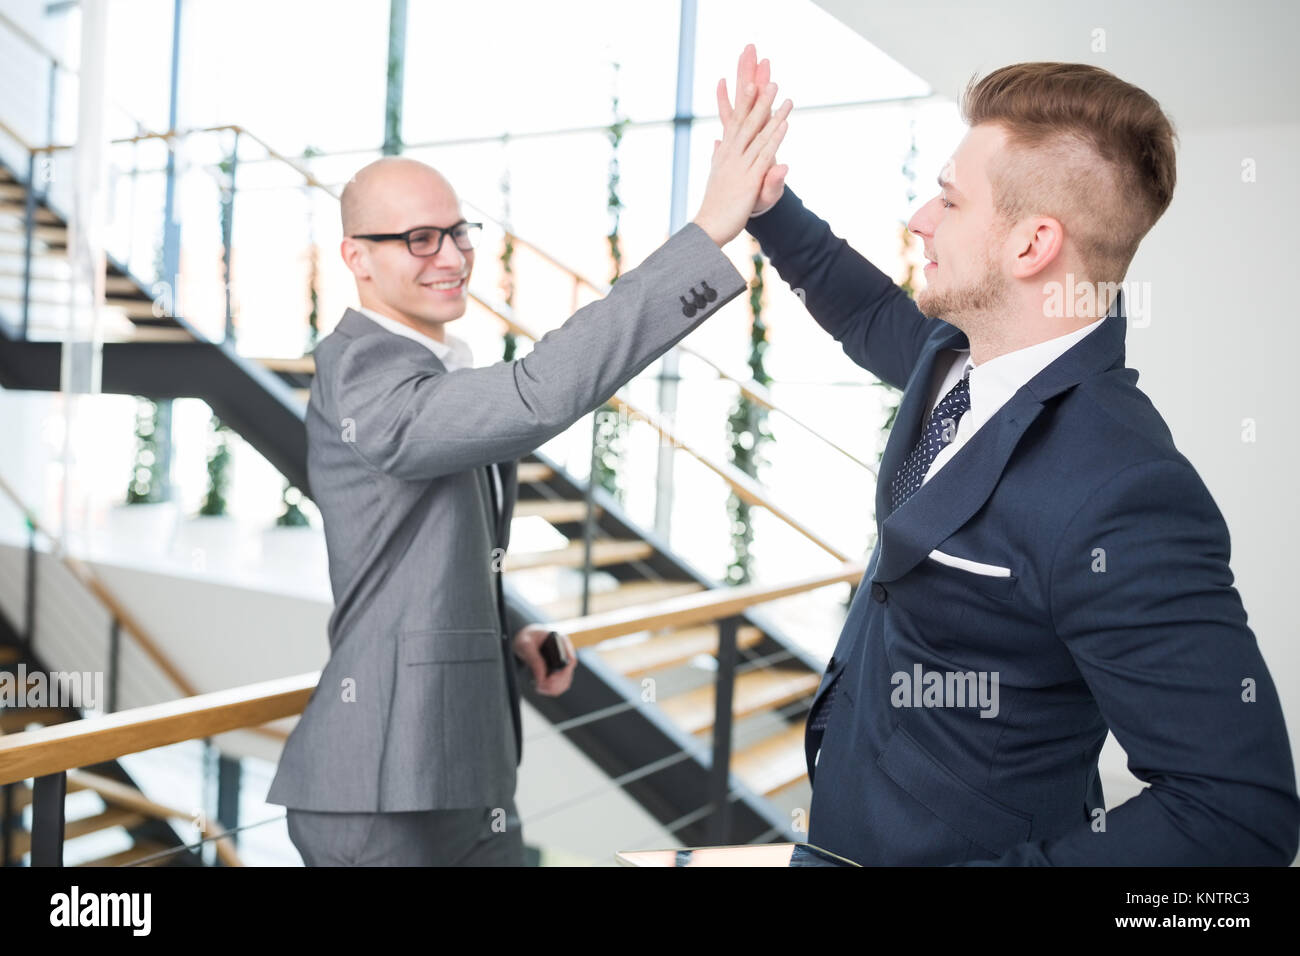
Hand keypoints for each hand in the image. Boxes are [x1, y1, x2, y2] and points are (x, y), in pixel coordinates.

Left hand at [512, 624, 576, 695]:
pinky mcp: (558, 671)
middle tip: (540, 686)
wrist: (525, 639)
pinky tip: (541, 687)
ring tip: (539, 687)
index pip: (570, 659)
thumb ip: (534, 659)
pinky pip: (560, 685)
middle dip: (555, 683)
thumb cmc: (526, 638)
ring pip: (565, 682)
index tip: (548, 679)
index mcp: (561, 641)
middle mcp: (565, 652)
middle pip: (568, 674)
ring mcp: (563, 663)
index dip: (563, 673)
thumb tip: (541, 678)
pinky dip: (551, 689)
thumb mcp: (526, 645)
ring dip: (553, 688)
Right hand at [692, 43, 791, 245]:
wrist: (709, 227)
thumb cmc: (716, 204)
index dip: (744, 99)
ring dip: (770, 109)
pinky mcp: (749, 179)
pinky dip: (774, 138)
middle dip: (756, 94)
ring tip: (778, 88)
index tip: (751, 78)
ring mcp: (740, 165)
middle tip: (766, 72)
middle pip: (745, 118)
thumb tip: (717, 142)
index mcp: (724, 153)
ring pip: (758, 132)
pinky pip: (764, 154)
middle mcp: (731, 154)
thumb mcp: (721, 176)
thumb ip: (720, 157)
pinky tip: (783, 123)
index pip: (735, 120)